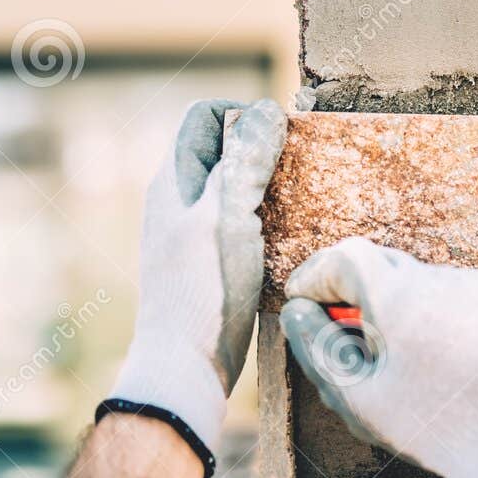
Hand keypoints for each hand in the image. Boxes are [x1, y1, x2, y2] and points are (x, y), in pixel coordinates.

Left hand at [109, 99, 286, 467]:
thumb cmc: (203, 291)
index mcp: (174, 181)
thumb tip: (269, 110)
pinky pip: (240, 224)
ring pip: (234, 189)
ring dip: (268, 187)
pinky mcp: (209, 264)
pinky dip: (266, 221)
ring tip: (304, 202)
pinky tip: (291, 241)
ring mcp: (191, 234)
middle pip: (222, 150)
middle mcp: (178, 202)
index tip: (283, 133)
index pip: (204, 116)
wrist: (184, 367)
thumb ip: (245, 162)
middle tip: (303, 166)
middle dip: (263, 148)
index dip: (243, 113)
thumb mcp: (227, 217)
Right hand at [278, 238, 477, 477]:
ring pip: (412, 280)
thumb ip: (315, 346)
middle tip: (327, 329)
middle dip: (346, 290)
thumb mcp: (357, 395)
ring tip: (376, 356)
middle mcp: (441, 279)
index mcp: (403, 295)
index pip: (345, 257)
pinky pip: (443, 295)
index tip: (299, 301)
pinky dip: (418, 312)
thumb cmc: (433, 428)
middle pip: (379, 263)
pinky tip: (418, 358)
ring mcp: (474, 289)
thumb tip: (296, 310)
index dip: (315, 276)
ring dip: (384, 303)